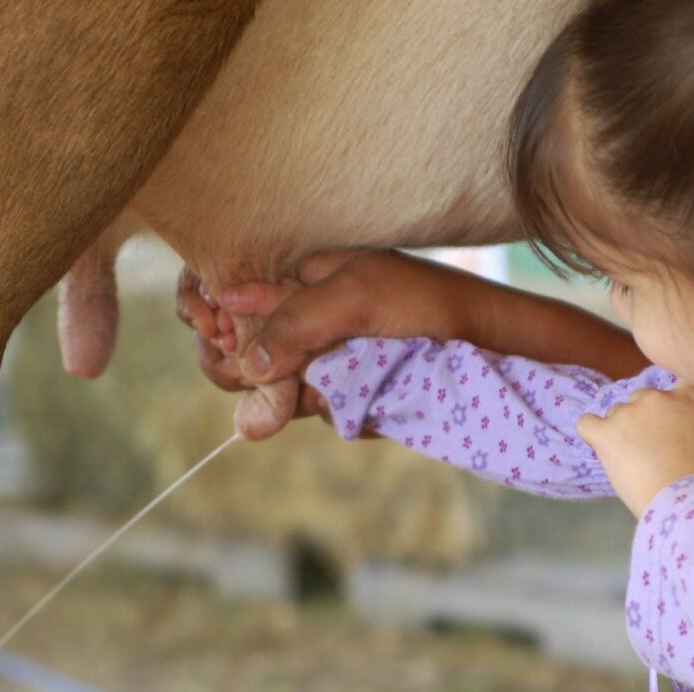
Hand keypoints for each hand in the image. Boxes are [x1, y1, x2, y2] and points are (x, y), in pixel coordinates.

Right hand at [176, 249, 479, 438]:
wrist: (484, 338)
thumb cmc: (422, 300)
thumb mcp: (356, 296)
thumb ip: (295, 322)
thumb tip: (246, 362)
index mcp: (298, 279)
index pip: (228, 296)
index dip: (209, 314)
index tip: (214, 333)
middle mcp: (302, 319)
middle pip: (239, 350)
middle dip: (241, 365)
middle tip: (265, 374)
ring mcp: (320, 358)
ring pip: (271, 387)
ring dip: (285, 394)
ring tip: (319, 387)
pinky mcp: (342, 393)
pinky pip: (313, 408)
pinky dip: (324, 408)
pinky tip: (351, 401)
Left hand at [575, 382, 693, 516]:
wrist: (680, 498)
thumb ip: (689, 422)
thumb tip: (673, 430)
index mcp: (686, 399)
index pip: (683, 378)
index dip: (674, 392)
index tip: (673, 410)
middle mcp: (655, 397)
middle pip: (642, 398)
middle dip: (644, 418)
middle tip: (650, 447)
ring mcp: (627, 412)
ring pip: (616, 413)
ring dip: (620, 429)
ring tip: (630, 459)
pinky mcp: (604, 431)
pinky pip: (587, 423)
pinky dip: (592, 433)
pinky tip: (600, 446)